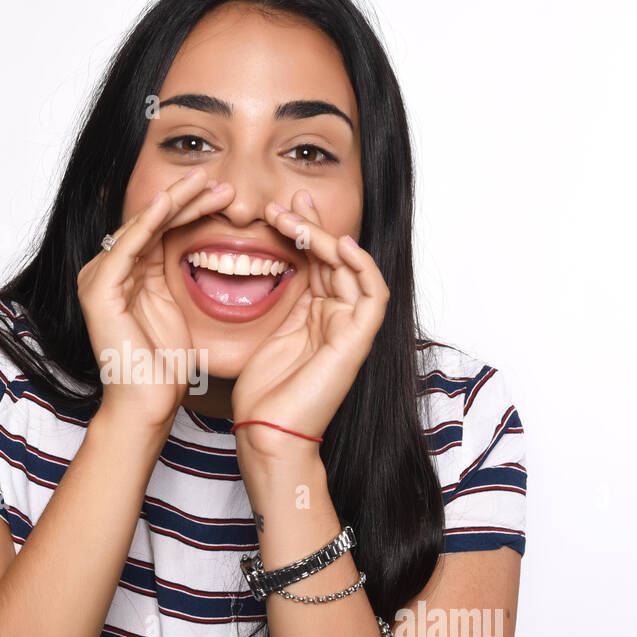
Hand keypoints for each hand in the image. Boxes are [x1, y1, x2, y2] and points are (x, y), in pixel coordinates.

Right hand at [77, 167, 232, 433]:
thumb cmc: (164, 367)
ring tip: (207, 184)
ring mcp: (99, 278)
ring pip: (142, 226)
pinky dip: (150, 221)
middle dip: (186, 198)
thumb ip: (176, 273)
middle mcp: (107, 272)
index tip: (223, 195)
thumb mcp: (177, 307)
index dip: (190, 208)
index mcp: (126, 275)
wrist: (147, 403)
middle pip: (150, 222)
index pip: (159, 229)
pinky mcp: (100, 290)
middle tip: (219, 181)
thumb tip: (203, 245)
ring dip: (175, 202)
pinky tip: (172, 202)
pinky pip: (129, 246)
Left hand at [231, 189, 390, 458]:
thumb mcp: (268, 333)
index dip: (302, 232)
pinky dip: (362, 267)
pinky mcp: (357, 341)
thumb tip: (272, 263)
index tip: (277, 209)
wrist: (268, 434)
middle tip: (285, 202)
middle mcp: (338, 319)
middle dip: (311, 226)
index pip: (317, 262)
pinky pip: (373, 295)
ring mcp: (350, 329)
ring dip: (325, 238)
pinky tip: (339, 245)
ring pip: (351, 268)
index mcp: (317, 316)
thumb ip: (281, 301)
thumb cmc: (262, 395)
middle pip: (334, 259)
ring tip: (295, 217)